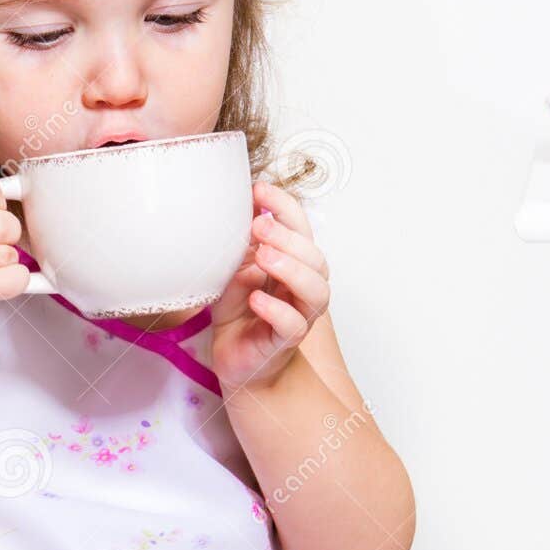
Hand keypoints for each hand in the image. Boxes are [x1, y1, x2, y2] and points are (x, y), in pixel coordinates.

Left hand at [209, 180, 330, 392]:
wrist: (235, 359)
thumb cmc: (239, 312)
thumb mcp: (233, 269)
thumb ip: (240, 244)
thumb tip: (236, 208)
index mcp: (294, 263)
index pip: (301, 229)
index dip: (286, 207)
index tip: (260, 190)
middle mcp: (302, 288)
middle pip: (316, 258)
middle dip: (289, 237)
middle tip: (257, 227)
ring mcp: (299, 315)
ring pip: (316, 290)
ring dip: (291, 268)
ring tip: (262, 258)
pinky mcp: (284, 342)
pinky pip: (293, 325)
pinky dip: (276, 309)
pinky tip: (255, 298)